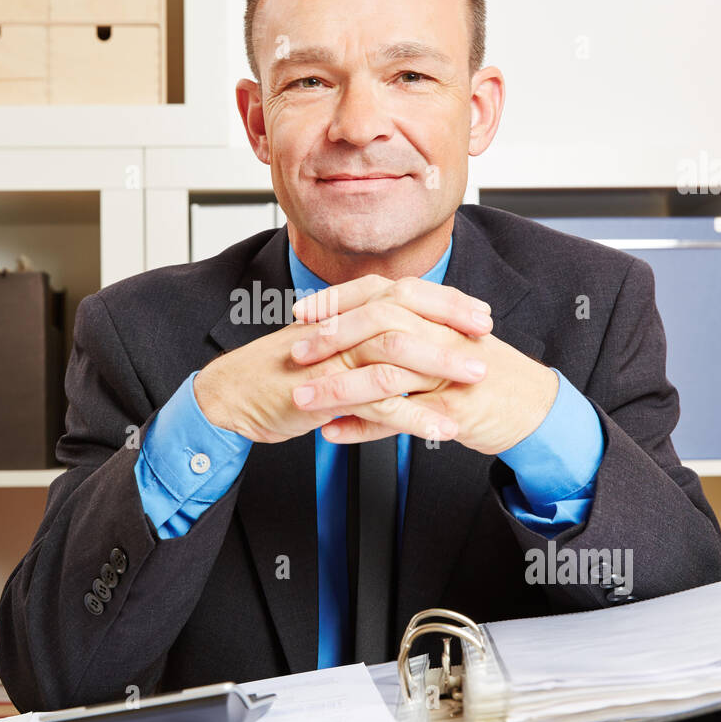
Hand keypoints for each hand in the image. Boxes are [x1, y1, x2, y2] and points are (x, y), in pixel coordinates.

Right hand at [192, 304, 482, 445]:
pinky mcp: (326, 391)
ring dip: (441, 365)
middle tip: (486, 340)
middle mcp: (341, 326)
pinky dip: (414, 416)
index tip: (479, 314)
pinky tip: (440, 428)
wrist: (234, 395)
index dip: (446, 301)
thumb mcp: (328, 347)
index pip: (404, 292)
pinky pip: (377, 401)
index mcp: (345, 312)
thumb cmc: (282, 374)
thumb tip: (406, 337)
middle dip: (452, 325)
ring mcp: (333, 357)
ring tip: (475, 380)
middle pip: (405, 311)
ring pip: (396, 350)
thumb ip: (362, 339)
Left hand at [289, 275, 557, 453]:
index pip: (382, 291)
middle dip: (332, 337)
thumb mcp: (448, 341)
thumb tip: (364, 324)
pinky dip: (362, 427)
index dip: (340, 300)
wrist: (536, 408)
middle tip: (297, 351)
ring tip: (303, 398)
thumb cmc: (487, 377)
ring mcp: (450, 372)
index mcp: (439, 315)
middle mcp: (443, 336)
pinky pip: (399, 418)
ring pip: (385, 372)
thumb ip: (411, 328)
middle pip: (380, 323)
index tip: (304, 311)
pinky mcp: (453, 409)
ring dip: (338, 386)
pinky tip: (333, 432)